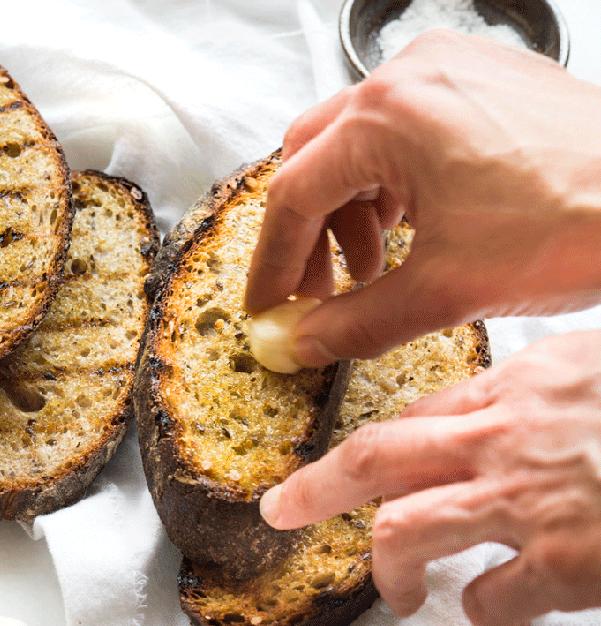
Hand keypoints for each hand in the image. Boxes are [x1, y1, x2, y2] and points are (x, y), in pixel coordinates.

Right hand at [244, 30, 600, 361]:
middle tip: (314, 292)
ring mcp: (447, 71)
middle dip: (306, 234)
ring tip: (373, 269)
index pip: (293, 194)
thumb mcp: (446, 291)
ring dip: (348, 212)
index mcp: (389, 115)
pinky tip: (409, 230)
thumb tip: (306, 343)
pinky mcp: (477, 83)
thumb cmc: (576, 224)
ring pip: (354, 145)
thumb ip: (356, 322)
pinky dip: (388, 186)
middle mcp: (410, 77)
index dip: (272, 261)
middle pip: (313, 160)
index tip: (266, 303)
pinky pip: (402, 133)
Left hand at [259, 331, 600, 625]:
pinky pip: (491, 602)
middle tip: (283, 509)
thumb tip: (503, 408)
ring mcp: (528, 502)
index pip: (411, 415)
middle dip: (318, 486)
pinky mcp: (564, 562)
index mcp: (517, 389)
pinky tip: (499, 620)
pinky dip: (486, 619)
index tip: (336, 465)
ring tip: (396, 593)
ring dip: (389, 570)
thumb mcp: (592, 370)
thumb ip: (542, 389)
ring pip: (409, 533)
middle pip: (377, 458)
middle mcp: (505, 440)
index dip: (366, 445)